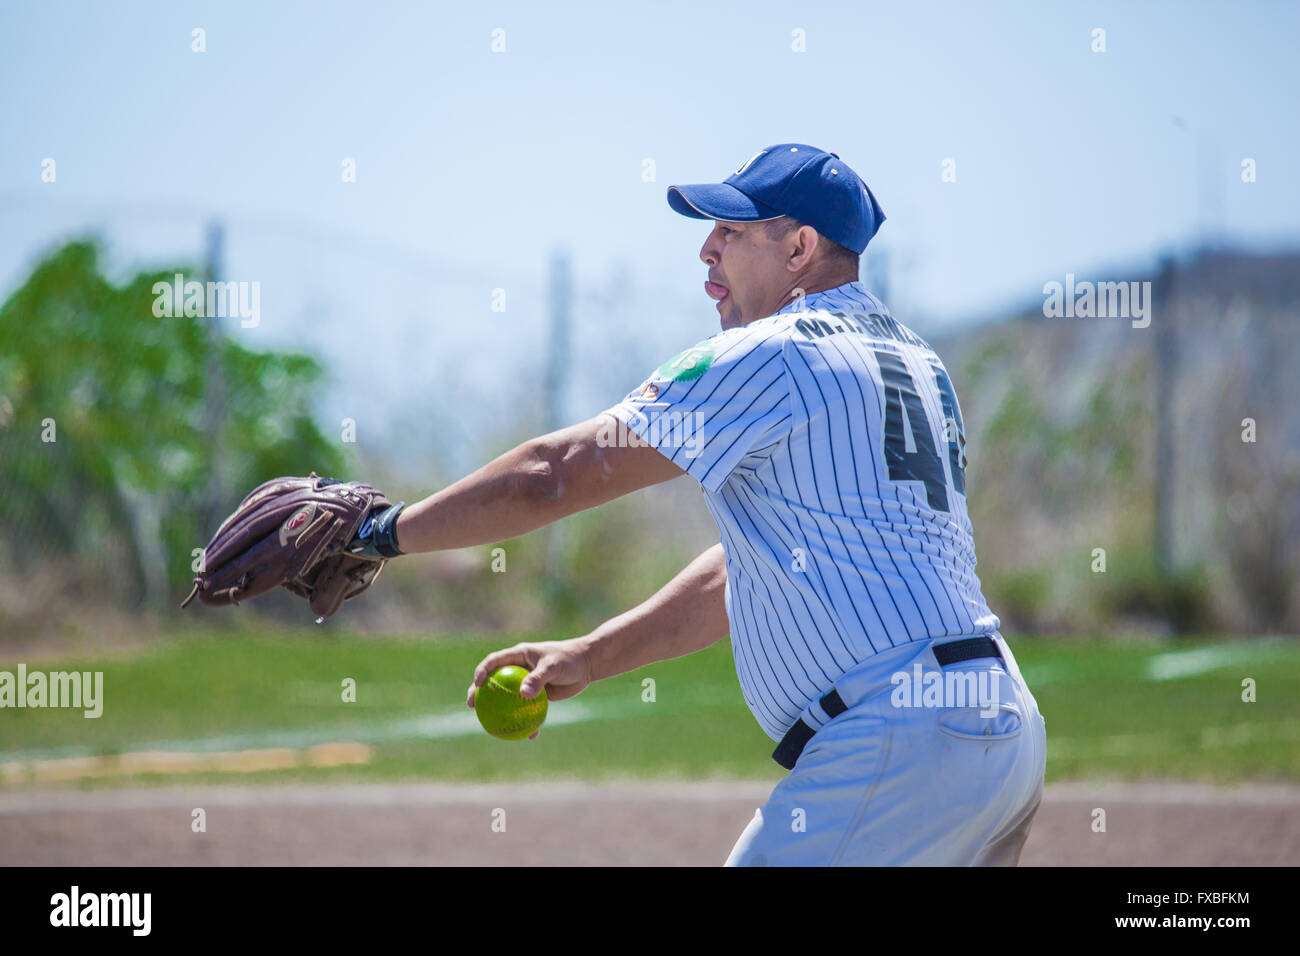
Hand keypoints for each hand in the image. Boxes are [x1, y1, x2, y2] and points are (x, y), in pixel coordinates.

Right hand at [466, 638, 593, 720]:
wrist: (586, 665)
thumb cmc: (568, 660)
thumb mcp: (553, 667)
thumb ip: (538, 679)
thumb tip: (523, 695)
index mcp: (518, 656)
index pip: (494, 662)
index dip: (482, 672)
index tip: (478, 684)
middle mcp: (518, 668)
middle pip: (494, 681)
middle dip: (479, 693)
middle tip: (472, 706)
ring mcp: (526, 682)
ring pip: (508, 699)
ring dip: (499, 712)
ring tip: (491, 727)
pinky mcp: (537, 695)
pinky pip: (527, 710)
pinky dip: (527, 721)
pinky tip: (529, 736)